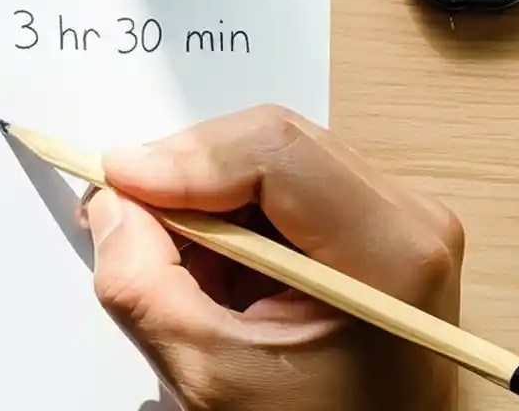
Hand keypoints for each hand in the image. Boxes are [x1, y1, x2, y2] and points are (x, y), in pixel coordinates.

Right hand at [82, 105, 464, 410]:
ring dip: (201, 197)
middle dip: (183, 173)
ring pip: (268, 157)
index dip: (185, 159)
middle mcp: (406, 218)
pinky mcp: (370, 224)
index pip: (274, 152)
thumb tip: (112, 207)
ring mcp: (393, 216)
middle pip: (269, 142)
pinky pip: (280, 184)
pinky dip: (226, 213)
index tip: (119, 184)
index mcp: (390, 253)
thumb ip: (144, 287)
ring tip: (173, 264)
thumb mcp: (213, 376)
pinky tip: (211, 268)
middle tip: (122, 216)